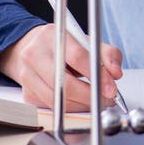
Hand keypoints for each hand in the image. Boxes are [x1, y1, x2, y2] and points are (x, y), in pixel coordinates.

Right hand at [0, 23, 122, 110]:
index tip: (111, 88)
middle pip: (66, 84)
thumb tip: (116, 73)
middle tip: (106, 99)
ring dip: (83, 106)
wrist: (33, 48)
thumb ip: (107, 53)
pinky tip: (79, 102)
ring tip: (96, 101)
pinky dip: (70, 109)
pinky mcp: (27, 94)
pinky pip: (53, 109)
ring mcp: (27, 75)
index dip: (97, 76)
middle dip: (91, 97)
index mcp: (52, 35)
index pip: (78, 57)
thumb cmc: (63, 45)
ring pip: (60, 101)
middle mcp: (35, 54)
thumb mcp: (86, 41)